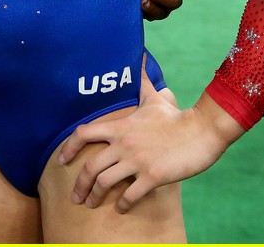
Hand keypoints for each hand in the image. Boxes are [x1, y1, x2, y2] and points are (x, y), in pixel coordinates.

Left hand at [57, 76, 238, 211]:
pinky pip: (130, 195)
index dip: (67, 148)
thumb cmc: (176, 117)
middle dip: (79, 185)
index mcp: (120, 127)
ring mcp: (137, 161)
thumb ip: (141, 82)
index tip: (61, 161)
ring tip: (93, 204)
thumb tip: (139, 56)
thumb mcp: (154, 98)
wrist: (202, 130)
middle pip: (89, 167)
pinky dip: (122, 204)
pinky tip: (121, 208)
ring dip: (95, 197)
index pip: (83, 133)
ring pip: (105, 183)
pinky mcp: (152, 176)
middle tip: (76, 197)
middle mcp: (124, 144)